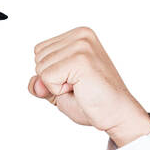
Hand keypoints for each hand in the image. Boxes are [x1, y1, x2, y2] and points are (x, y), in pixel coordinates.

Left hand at [27, 26, 149, 144]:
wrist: (116, 114)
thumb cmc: (92, 102)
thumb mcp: (58, 90)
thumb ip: (41, 83)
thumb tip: (33, 82)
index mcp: (78, 35)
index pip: (39, 50)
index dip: (50, 73)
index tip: (75, 80)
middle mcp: (81, 35)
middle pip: (38, 57)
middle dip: (52, 79)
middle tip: (79, 86)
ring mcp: (82, 45)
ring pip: (41, 68)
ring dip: (56, 86)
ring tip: (81, 87)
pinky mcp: (81, 59)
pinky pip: (47, 77)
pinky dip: (59, 91)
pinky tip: (80, 89)